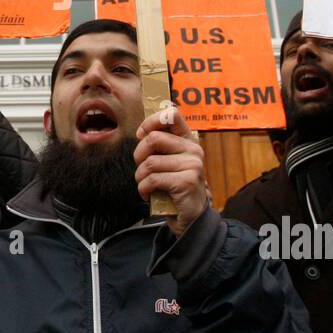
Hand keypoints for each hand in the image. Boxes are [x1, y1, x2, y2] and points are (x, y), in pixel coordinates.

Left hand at [134, 107, 207, 237]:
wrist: (190, 218)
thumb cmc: (173, 188)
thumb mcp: (168, 162)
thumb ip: (160, 146)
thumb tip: (142, 132)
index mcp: (188, 140)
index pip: (172, 114)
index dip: (151, 121)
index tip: (142, 135)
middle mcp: (193, 150)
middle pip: (153, 138)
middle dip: (139, 155)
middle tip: (142, 169)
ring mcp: (192, 165)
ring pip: (150, 162)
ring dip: (140, 177)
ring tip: (146, 185)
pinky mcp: (187, 181)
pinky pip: (152, 179)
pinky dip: (143, 189)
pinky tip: (148, 194)